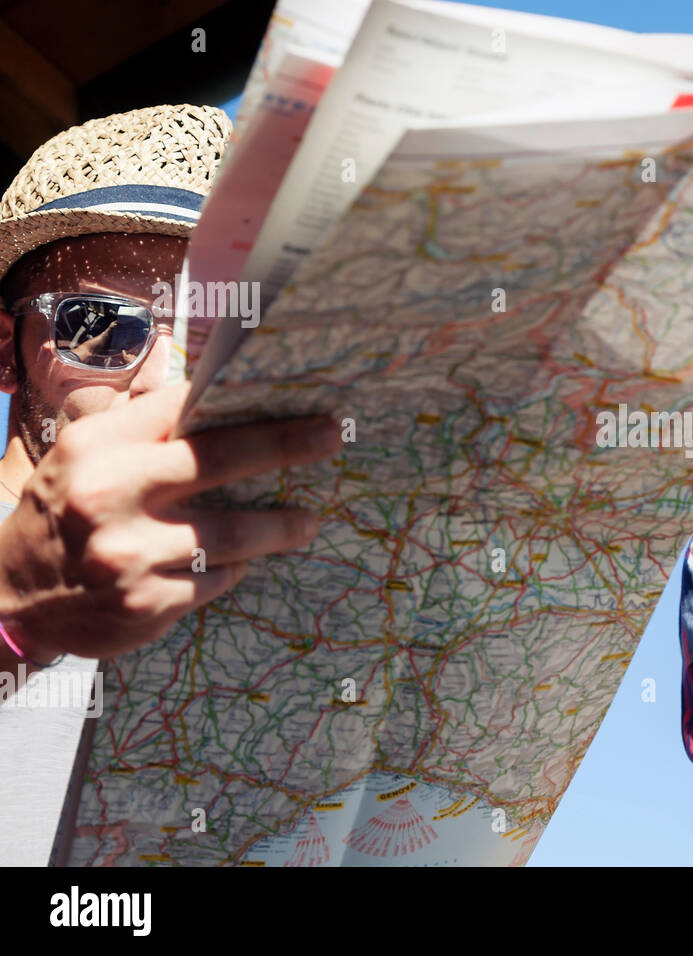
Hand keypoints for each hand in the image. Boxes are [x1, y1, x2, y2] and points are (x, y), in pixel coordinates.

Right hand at [0, 382, 341, 661]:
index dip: (244, 398)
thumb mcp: (86, 454)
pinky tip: (240, 563)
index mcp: (98, 446)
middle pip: (220, 459)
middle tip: (331, 437)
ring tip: (307, 521)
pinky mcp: (143, 603)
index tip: (297, 393)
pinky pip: (216, 580)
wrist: (10, 594)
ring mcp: (127, 553)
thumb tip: (212, 382)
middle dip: (285, 445)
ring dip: (281, 526)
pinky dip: (233, 570)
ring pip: (232, 533)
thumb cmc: (66, 509)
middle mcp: (109, 494)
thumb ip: (144, 420)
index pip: (183, 407)